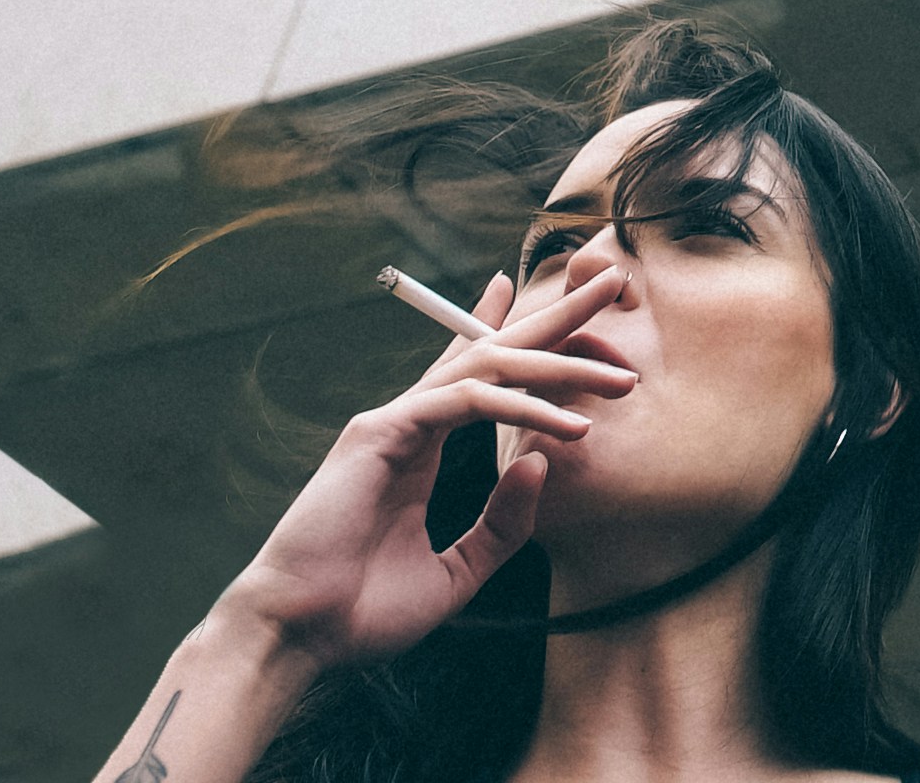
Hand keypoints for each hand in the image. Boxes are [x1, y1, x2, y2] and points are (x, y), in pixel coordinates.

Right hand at [211, 265, 636, 671]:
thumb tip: (539, 462)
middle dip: (555, 316)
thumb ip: (502, 523)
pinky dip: (518, 406)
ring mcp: (393, 424)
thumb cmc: (364, 611)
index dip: (503, 327)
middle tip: (611, 281)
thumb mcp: (458, 570)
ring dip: (558, 364)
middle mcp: (409, 424)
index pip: (472, 374)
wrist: (301, 637)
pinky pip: (463, 401)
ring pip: (487, 368)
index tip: (528, 287)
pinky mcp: (380, 435)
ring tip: (618, 377)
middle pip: (490, 350)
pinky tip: (567, 424)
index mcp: (420, 449)